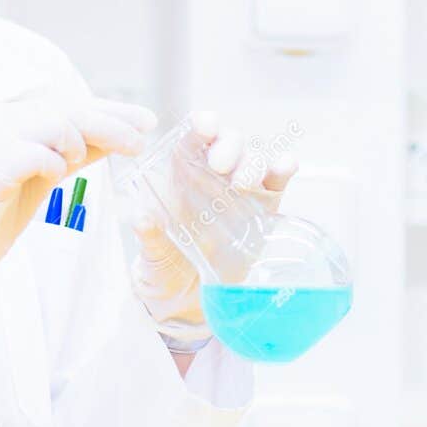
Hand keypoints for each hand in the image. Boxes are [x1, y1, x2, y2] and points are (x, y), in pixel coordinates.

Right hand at [0, 85, 154, 336]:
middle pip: (67, 108)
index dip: (111, 109)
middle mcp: (0, 116)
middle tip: (139, 144)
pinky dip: (52, 164)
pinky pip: (36, 153)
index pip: (71, 101)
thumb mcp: (51, 170)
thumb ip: (82, 148)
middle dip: (110, 124)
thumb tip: (129, 131)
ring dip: (77, 145)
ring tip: (73, 165)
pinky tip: (51, 174)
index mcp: (15, 113)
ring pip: (54, 122)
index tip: (147, 120)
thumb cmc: (3, 206)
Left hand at [129, 110, 297, 338]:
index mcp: (181, 176)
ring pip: (252, 160)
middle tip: (220, 166)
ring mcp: (241, 192)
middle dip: (228, 145)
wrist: (190, 300)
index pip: (192, 141)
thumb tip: (141, 218)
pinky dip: (282, 169)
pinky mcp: (264, 209)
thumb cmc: (165, 266)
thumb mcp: (152, 253)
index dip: (201, 126)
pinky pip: (277, 182)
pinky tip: (285, 166)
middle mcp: (212, 178)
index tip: (205, 125)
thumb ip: (148, 236)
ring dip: (251, 163)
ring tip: (242, 184)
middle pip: (227, 143)